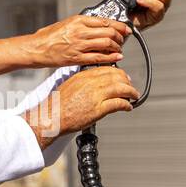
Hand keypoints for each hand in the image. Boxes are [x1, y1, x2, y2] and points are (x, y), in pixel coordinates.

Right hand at [23, 67, 138, 146]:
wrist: (51, 117)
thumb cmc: (57, 105)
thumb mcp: (70, 85)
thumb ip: (83, 82)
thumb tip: (93, 86)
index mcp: (83, 76)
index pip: (106, 69)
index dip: (118, 73)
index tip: (122, 77)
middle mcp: (91, 83)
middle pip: (116, 76)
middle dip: (127, 81)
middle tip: (130, 86)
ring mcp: (96, 95)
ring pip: (121, 88)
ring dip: (130, 92)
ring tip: (134, 96)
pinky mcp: (99, 109)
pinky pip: (118, 103)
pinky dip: (126, 105)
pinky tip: (128, 107)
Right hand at [29, 13, 129, 67]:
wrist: (36, 48)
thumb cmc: (48, 37)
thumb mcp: (66, 23)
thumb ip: (81, 24)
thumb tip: (97, 26)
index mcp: (78, 20)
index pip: (105, 21)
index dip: (119, 25)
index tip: (124, 27)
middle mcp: (80, 31)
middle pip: (109, 32)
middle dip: (120, 36)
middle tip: (123, 39)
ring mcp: (79, 45)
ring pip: (106, 44)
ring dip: (116, 46)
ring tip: (119, 48)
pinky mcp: (77, 58)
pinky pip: (98, 57)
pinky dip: (110, 57)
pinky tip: (116, 57)